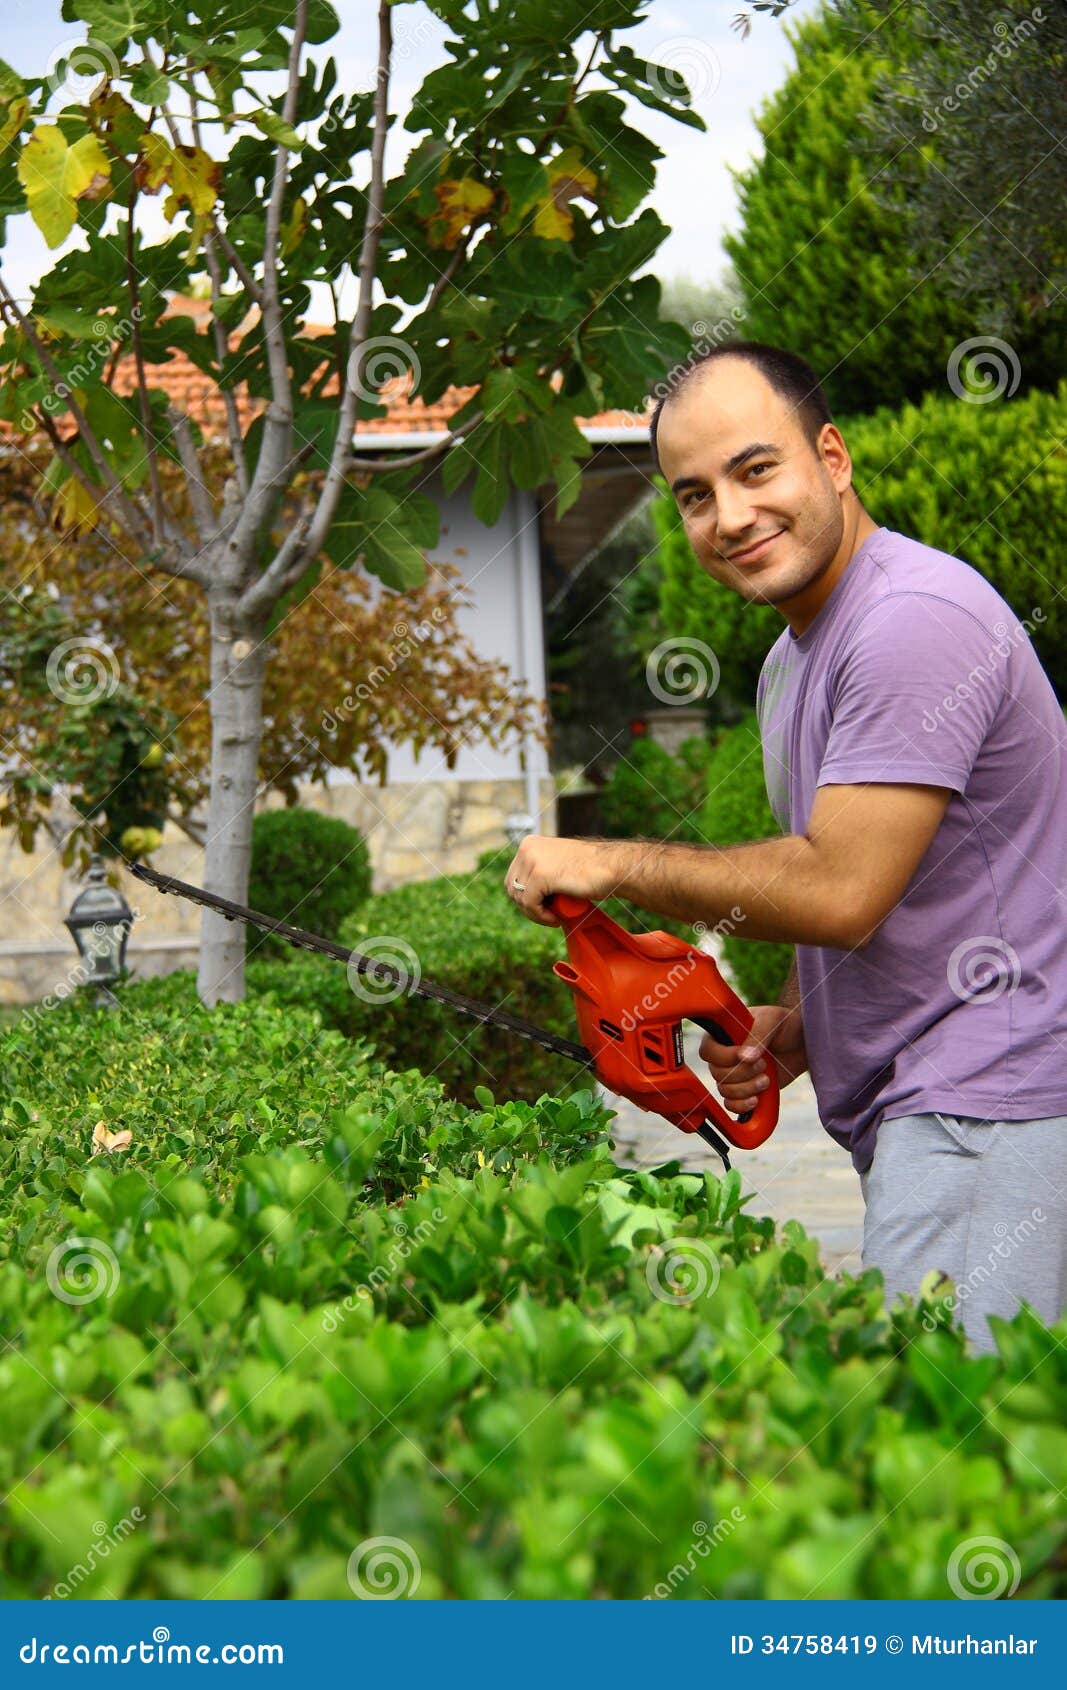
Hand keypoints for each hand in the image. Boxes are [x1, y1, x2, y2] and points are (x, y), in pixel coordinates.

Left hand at [503, 835, 617, 925]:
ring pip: (519, 898)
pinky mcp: (541, 875)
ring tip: (554, 916)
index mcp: (529, 843)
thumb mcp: (557, 865)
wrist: (614, 867)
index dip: (525, 897)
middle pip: (512, 888)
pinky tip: (556, 918)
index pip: (513, 877)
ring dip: (535, 913)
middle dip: (528, 906)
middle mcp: (527, 848)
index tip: (545, 907)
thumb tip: (519, 892)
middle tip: (549, 914)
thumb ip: (540, 870)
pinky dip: (541, 916)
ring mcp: (533, 860)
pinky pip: (530, 904)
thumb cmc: (591, 870)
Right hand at [698, 1003, 807, 1116]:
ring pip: (725, 1090)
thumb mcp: (772, 1021)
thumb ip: (758, 1036)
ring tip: (766, 1080)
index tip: (746, 1057)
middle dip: (742, 1073)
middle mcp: (723, 1056)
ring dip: (746, 1089)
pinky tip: (756, 1100)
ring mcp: (733, 1075)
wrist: (802, 1043)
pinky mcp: (744, 1090)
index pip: (708, 1051)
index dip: (724, 1057)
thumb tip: (746, 1058)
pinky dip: (742, 1105)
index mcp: (723, 1034)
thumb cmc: (784, 1025)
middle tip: (764, 1065)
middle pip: (717, 1073)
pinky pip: (731, 1105)